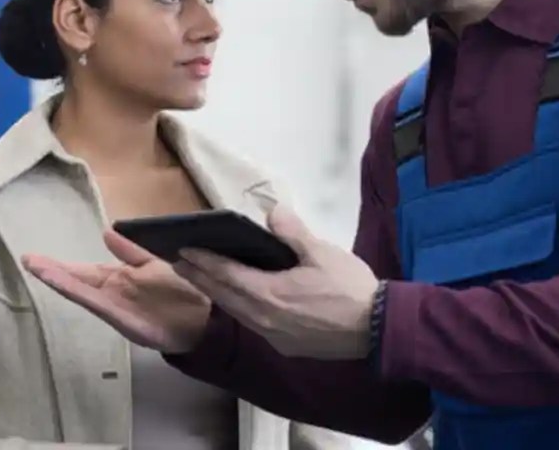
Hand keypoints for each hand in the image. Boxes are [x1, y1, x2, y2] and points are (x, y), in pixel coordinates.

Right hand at [22, 230, 210, 353]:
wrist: (202, 320)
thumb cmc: (180, 292)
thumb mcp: (152, 265)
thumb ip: (129, 252)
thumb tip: (107, 232)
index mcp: (119, 278)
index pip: (85, 269)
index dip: (61, 264)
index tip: (35, 255)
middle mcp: (112, 290)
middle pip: (77, 277)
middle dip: (52, 269)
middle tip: (26, 258)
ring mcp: (114, 303)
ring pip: (80, 288)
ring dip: (57, 278)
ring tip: (34, 265)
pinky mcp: (119, 315)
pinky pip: (94, 301)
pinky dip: (76, 291)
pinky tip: (60, 282)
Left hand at [174, 206, 380, 359]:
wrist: (378, 329)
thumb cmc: (351, 289)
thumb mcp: (322, 253)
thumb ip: (293, 233)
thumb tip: (273, 212)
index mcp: (270, 294)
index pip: (227, 274)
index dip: (204, 261)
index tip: (183, 249)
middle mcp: (265, 318)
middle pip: (224, 296)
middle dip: (200, 278)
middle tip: (180, 262)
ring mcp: (275, 335)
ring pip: (237, 312)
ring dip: (217, 294)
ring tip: (202, 279)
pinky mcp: (287, 345)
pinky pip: (253, 324)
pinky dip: (238, 308)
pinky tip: (239, 301)